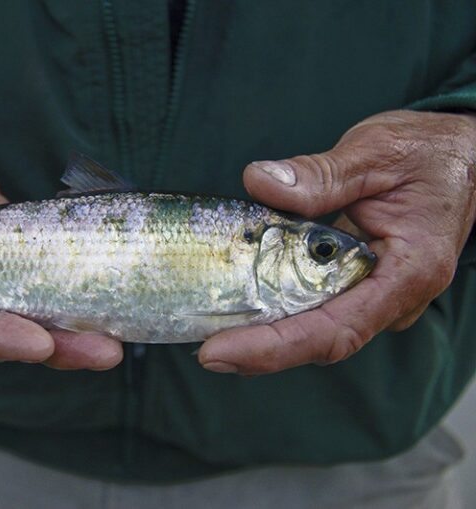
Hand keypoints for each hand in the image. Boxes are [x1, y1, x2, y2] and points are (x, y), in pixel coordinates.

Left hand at [200, 110, 475, 374]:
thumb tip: (258, 183)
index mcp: (408, 273)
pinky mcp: (359, 284)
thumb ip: (321, 175)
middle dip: (260, 350)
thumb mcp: (376, 154)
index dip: (275, 347)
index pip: (336, 328)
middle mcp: (393, 297)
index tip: (221, 351)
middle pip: (320, 340)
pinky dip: (277, 311)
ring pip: (316, 329)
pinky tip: (240, 307)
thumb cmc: (427, 154)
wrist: (463, 157)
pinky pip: (317, 308)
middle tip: (205, 350)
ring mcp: (377, 295)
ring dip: (264, 335)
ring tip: (212, 333)